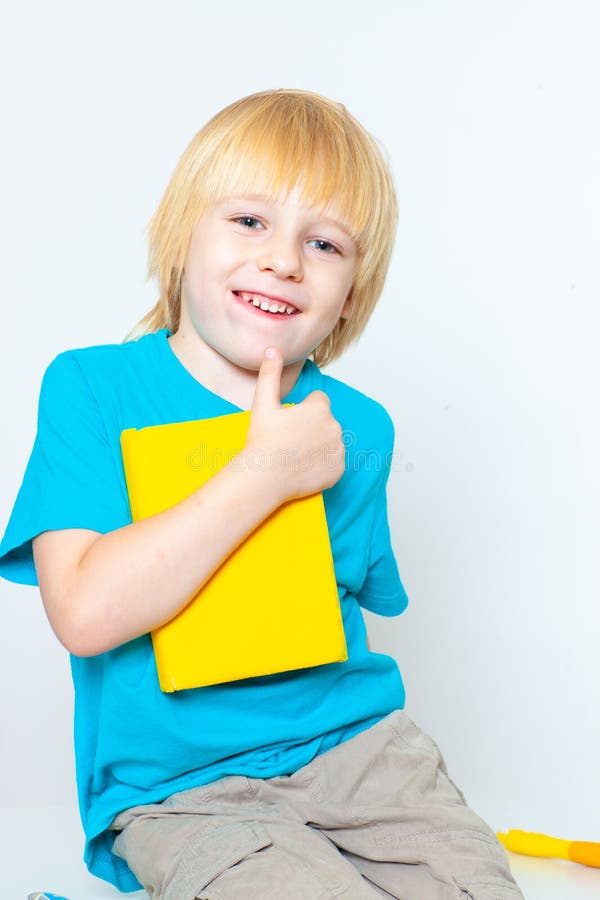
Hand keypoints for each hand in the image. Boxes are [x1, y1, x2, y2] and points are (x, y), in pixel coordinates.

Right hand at [244, 347, 345, 502]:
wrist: (264, 477)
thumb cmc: (262, 440)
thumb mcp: (263, 403)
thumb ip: (270, 374)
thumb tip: (272, 349)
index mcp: (320, 408)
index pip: (319, 401)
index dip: (303, 410)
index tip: (288, 422)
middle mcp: (335, 427)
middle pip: (325, 422)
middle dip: (312, 427)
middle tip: (290, 439)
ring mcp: (338, 450)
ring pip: (330, 441)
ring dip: (319, 445)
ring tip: (296, 454)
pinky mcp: (339, 471)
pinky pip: (334, 463)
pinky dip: (323, 465)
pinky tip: (304, 467)